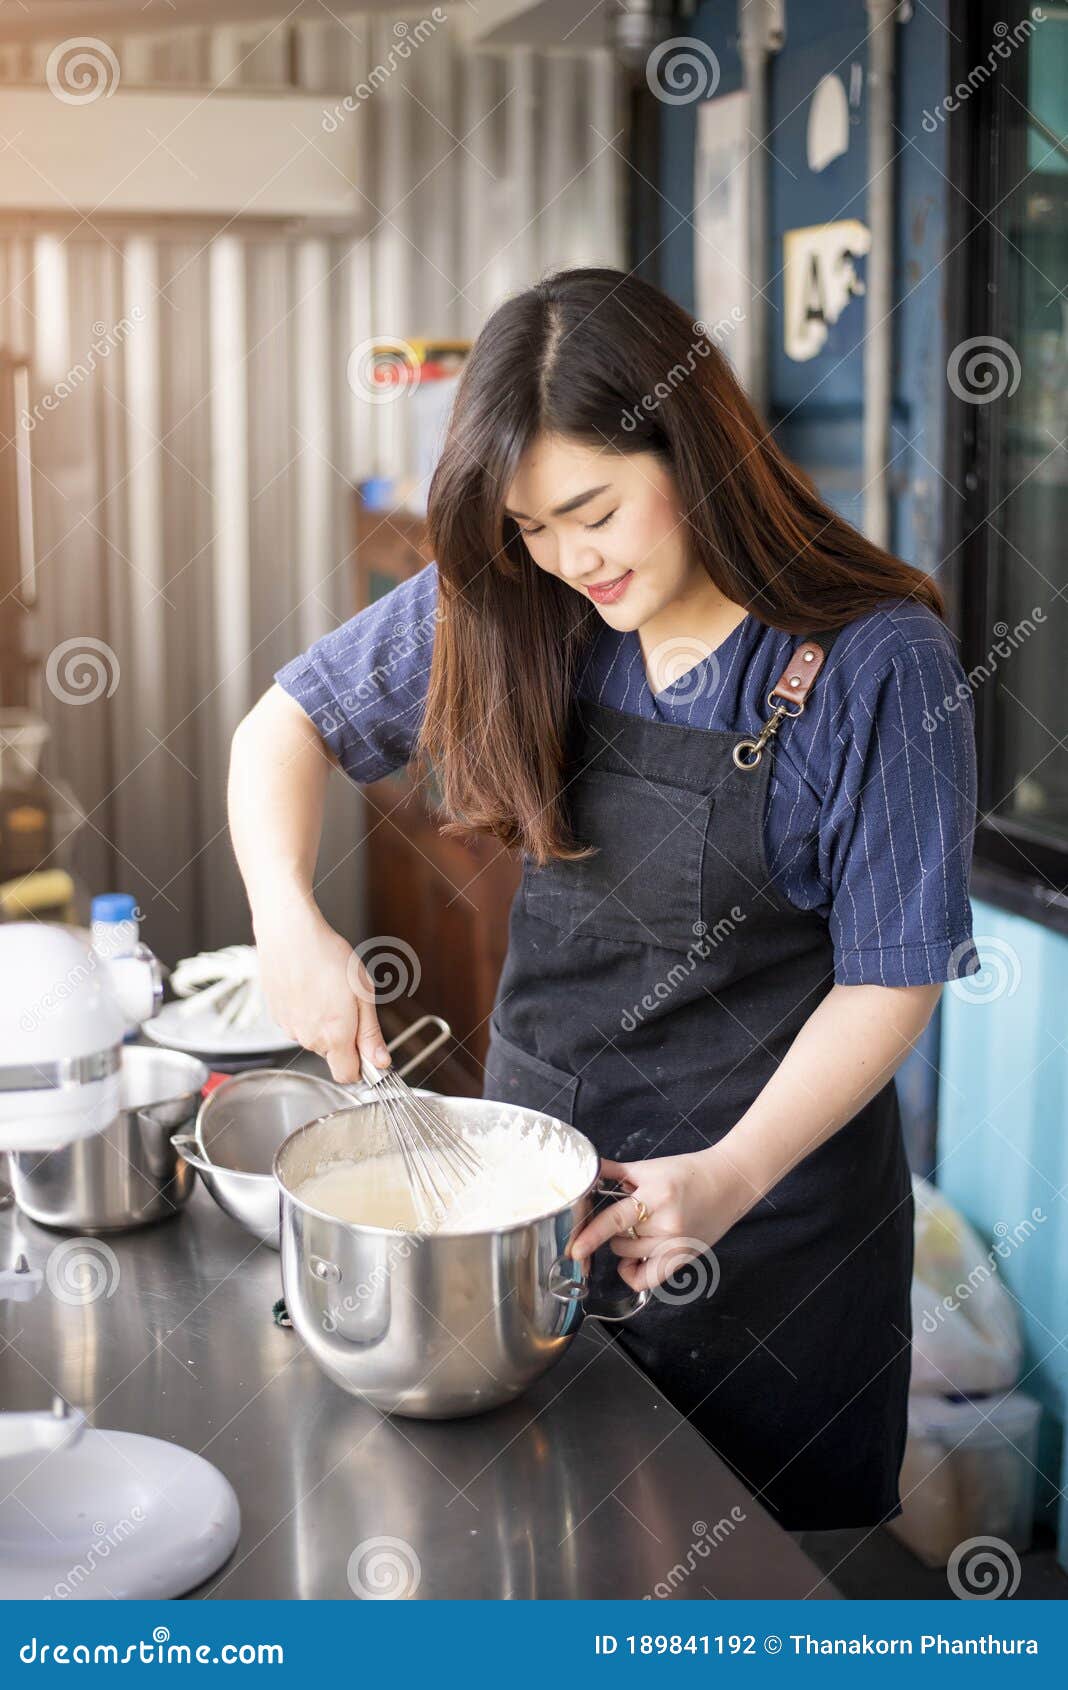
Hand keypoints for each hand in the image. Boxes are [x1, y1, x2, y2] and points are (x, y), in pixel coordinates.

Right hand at [254, 900, 389, 1084]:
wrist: (289, 933)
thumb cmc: (327, 956)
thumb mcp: (363, 992)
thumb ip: (371, 1033)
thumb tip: (381, 1061)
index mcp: (335, 1035)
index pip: (347, 1076)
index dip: (361, 1066)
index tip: (367, 1047)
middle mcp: (309, 1038)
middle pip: (332, 1055)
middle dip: (344, 1037)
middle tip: (348, 1002)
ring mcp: (290, 1028)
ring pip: (314, 1039)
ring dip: (323, 1023)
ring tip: (326, 990)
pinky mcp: (277, 1016)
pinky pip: (298, 1025)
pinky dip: (306, 1013)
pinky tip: (309, 988)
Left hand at [566, 1147, 754, 1293]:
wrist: (729, 1182)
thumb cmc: (689, 1172)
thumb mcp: (649, 1167)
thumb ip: (615, 1172)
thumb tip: (587, 1170)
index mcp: (656, 1195)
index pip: (615, 1219)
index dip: (592, 1235)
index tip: (575, 1249)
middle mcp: (667, 1223)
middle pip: (619, 1239)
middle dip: (613, 1228)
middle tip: (628, 1213)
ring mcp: (676, 1244)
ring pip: (629, 1255)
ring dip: (624, 1244)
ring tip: (639, 1226)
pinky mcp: (683, 1258)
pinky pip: (647, 1278)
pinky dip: (633, 1273)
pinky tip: (633, 1260)